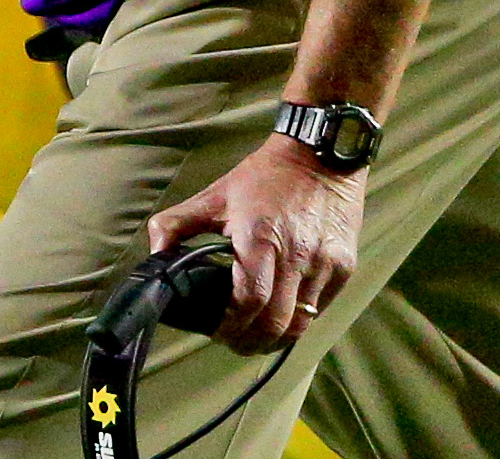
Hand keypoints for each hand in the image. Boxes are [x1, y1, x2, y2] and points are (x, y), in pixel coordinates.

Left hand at [146, 135, 362, 354]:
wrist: (321, 155)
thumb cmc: (266, 176)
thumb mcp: (216, 195)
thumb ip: (178, 223)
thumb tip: (155, 254)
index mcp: (260, 237)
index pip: (250, 299)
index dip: (232, 325)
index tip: (216, 332)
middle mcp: (297, 255)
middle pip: (276, 322)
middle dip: (251, 342)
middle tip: (232, 343)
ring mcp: (325, 263)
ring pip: (302, 322)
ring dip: (276, 338)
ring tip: (255, 338)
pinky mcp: (344, 266)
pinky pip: (320, 308)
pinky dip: (299, 321)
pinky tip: (281, 319)